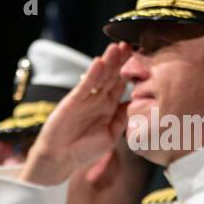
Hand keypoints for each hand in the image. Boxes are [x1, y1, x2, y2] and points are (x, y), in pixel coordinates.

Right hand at [20, 43, 131, 186]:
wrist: (61, 158)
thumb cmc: (85, 151)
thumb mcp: (111, 136)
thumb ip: (123, 119)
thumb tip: (138, 104)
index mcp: (110, 108)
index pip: (122, 85)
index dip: (131, 73)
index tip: (143, 60)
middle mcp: (99, 100)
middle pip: (112, 76)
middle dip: (121, 61)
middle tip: (131, 45)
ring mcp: (87, 98)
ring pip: (100, 76)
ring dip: (108, 62)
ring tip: (117, 47)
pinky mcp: (74, 100)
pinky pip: (85, 85)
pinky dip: (92, 74)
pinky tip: (99, 62)